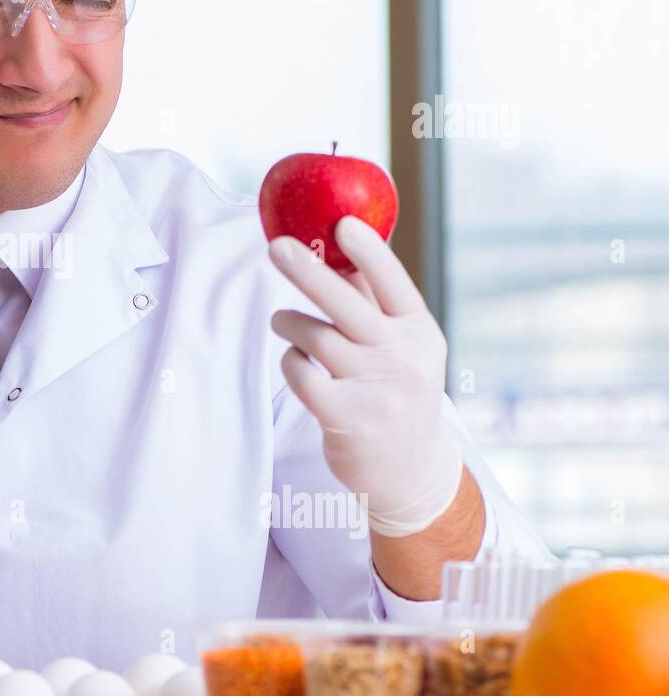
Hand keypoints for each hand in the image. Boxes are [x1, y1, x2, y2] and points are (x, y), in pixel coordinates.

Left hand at [267, 215, 463, 536]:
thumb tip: (334, 246)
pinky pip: (300, 372)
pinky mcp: (345, 417)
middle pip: (347, 304)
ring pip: (314, 336)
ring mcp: (375, 390)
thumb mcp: (402, 347)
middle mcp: (402, 358)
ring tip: (283, 322)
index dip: (369, 253)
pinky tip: (297, 362)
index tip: (343, 224)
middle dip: (307, 271)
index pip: (394, 284)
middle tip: (276, 247)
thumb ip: (373, 303)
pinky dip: (291, 361)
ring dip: (289, 323)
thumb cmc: (395, 390)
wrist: (410, 470)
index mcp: (419, 332)